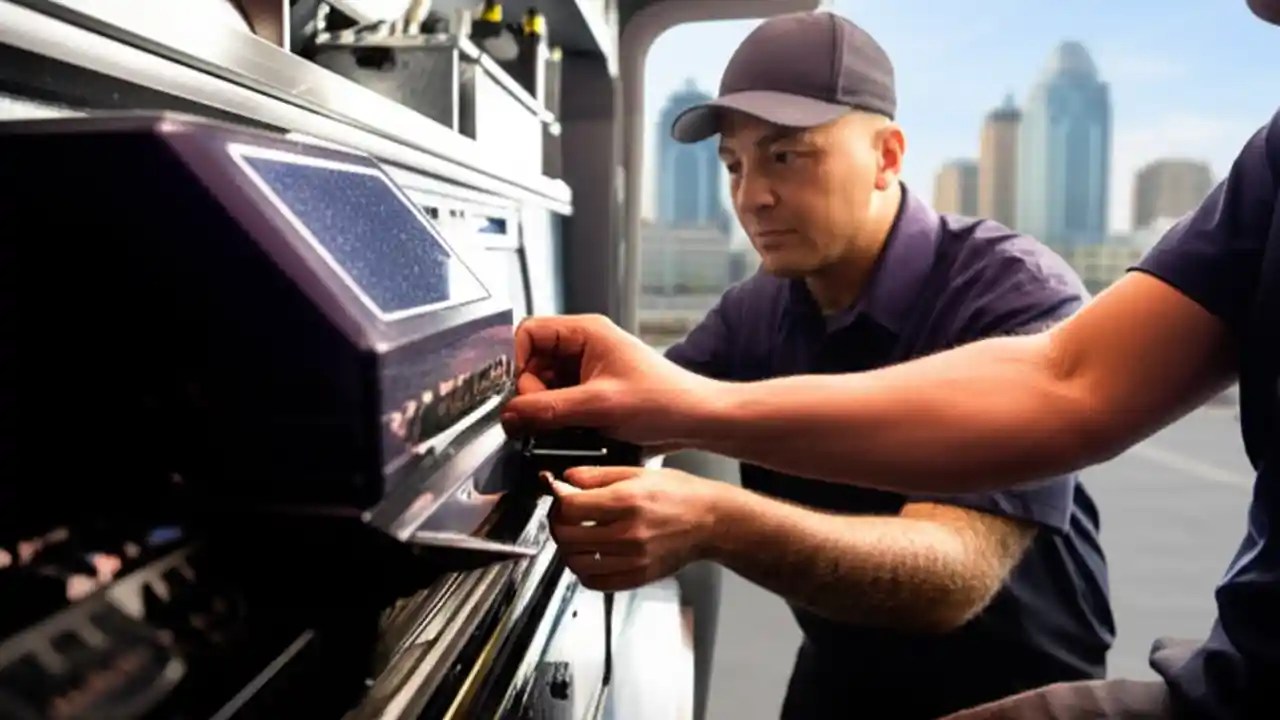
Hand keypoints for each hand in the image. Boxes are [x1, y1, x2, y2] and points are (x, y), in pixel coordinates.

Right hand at [500, 314, 719, 448]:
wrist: (696, 420)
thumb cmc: (663, 401)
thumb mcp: (599, 405)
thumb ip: (549, 409)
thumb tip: (510, 414)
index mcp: (586, 332)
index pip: (529, 332)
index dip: (516, 361)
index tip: (518, 392)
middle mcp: (583, 346)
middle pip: (531, 362)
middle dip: (529, 391)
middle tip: (539, 416)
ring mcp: (587, 370)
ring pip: (543, 385)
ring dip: (543, 407)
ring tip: (559, 426)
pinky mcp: (592, 392)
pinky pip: (559, 401)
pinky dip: (556, 417)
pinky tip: (568, 431)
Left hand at [547, 466, 722, 591]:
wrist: (712, 522)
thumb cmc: (681, 495)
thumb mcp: (638, 472)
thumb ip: (597, 476)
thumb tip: (565, 479)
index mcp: (627, 501)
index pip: (570, 507)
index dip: (558, 500)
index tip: (561, 496)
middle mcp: (628, 533)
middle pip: (567, 536)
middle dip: (558, 523)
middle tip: (565, 516)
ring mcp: (632, 560)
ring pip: (575, 562)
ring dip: (568, 549)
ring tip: (576, 536)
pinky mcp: (637, 577)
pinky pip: (594, 582)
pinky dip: (584, 571)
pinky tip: (591, 556)